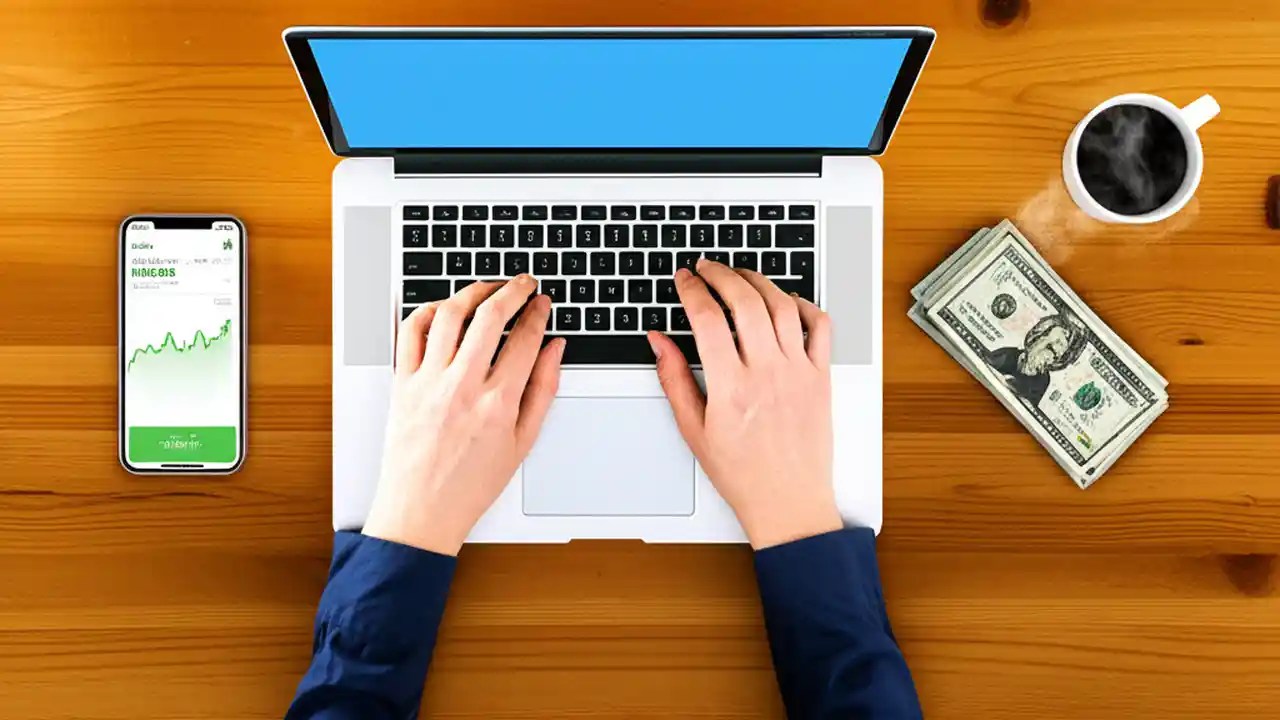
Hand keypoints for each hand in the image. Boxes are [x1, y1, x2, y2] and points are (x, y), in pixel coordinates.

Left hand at [363, 276, 564, 555]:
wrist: (421, 511)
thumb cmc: (470, 485)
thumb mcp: (522, 442)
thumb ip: (543, 391)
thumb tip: (554, 350)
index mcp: (497, 404)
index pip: (524, 339)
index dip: (538, 313)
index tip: (542, 302)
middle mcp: (461, 387)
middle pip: (489, 317)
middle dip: (511, 290)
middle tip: (522, 283)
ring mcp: (427, 383)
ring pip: (449, 315)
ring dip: (472, 292)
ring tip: (487, 288)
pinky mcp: (401, 384)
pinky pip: (410, 333)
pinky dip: (427, 312)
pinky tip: (443, 310)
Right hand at [647, 260, 839, 548]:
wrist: (788, 502)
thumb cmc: (742, 473)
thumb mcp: (693, 429)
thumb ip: (674, 379)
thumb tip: (659, 340)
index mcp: (730, 387)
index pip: (707, 318)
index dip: (691, 289)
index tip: (684, 279)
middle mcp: (768, 374)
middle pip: (745, 301)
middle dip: (722, 274)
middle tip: (707, 267)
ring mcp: (799, 372)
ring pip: (782, 306)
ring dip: (759, 281)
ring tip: (740, 276)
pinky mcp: (821, 378)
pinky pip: (821, 327)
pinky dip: (805, 305)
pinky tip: (787, 301)